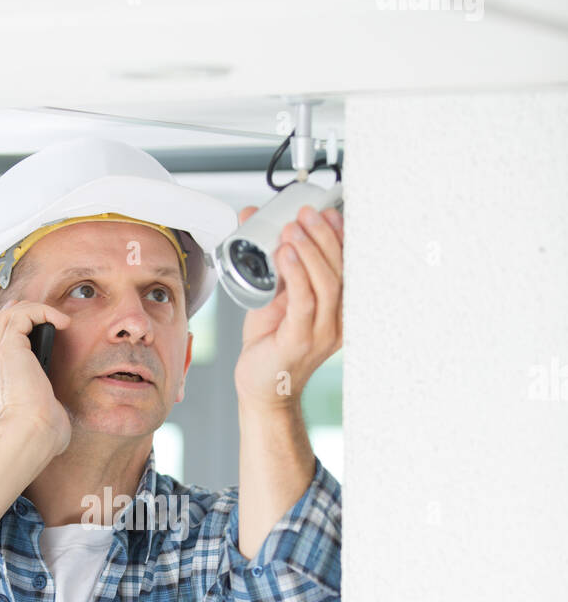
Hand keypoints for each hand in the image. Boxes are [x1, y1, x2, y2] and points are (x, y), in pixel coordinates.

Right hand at [0, 300, 72, 455]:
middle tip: (39, 313)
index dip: (5, 335)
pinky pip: (21, 315)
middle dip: (17, 314)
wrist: (29, 436)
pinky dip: (42, 312)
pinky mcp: (7, 349)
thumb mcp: (36, 418)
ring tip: (55, 318)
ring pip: (5, 317)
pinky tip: (60, 322)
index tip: (27, 329)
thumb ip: (38, 404)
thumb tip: (50, 405)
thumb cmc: (38, 437)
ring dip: (32, 311)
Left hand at [233, 204, 343, 410]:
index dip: (340, 236)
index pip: (348, 266)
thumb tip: (253, 221)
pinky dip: (296, 275)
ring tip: (293, 228)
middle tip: (305, 214)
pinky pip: (303, 303)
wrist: (262, 389)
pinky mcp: (299, 341)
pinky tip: (285, 255)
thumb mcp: (275, 297)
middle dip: (324, 236)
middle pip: (341, 270)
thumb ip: (271, 263)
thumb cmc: (270, 345)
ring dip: (310, 251)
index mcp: (337, 308)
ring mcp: (321, 333)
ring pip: (326, 284)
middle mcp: (336, 320)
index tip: (328, 212)